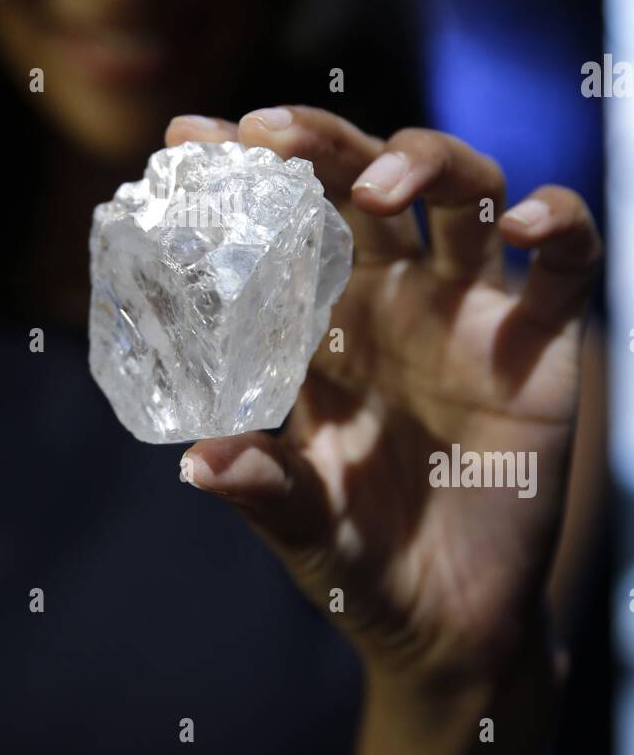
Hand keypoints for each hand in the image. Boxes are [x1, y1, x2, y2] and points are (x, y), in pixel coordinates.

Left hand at [165, 106, 601, 690]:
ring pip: (463, 189)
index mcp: (320, 320)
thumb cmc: (359, 559)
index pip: (281, 220)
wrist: (449, 622)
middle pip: (365, 178)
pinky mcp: (540, 340)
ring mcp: (467, 308)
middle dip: (322, 143)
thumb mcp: (302, 524)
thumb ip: (263, 487)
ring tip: (382, 187)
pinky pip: (565, 262)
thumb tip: (201, 460)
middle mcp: (392, 295)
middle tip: (271, 132)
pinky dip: (558, 226)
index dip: (240, 173)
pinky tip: (528, 226)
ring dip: (425, 162)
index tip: (189, 133)